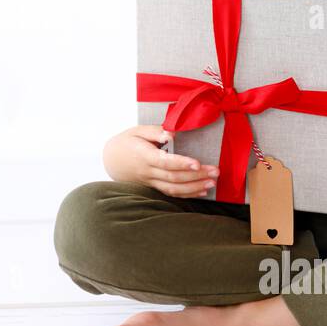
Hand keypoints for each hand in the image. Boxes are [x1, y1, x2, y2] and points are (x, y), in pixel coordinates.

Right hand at [103, 125, 220, 197]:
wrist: (111, 159)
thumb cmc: (127, 142)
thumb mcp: (137, 130)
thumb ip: (155, 131)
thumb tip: (171, 133)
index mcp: (144, 156)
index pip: (165, 162)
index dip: (182, 163)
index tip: (197, 163)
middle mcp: (148, 172)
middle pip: (174, 177)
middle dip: (196, 176)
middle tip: (215, 171)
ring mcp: (151, 182)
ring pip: (173, 189)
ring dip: (194, 188)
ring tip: (212, 183)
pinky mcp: (154, 187)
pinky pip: (171, 194)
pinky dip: (187, 194)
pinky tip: (201, 192)